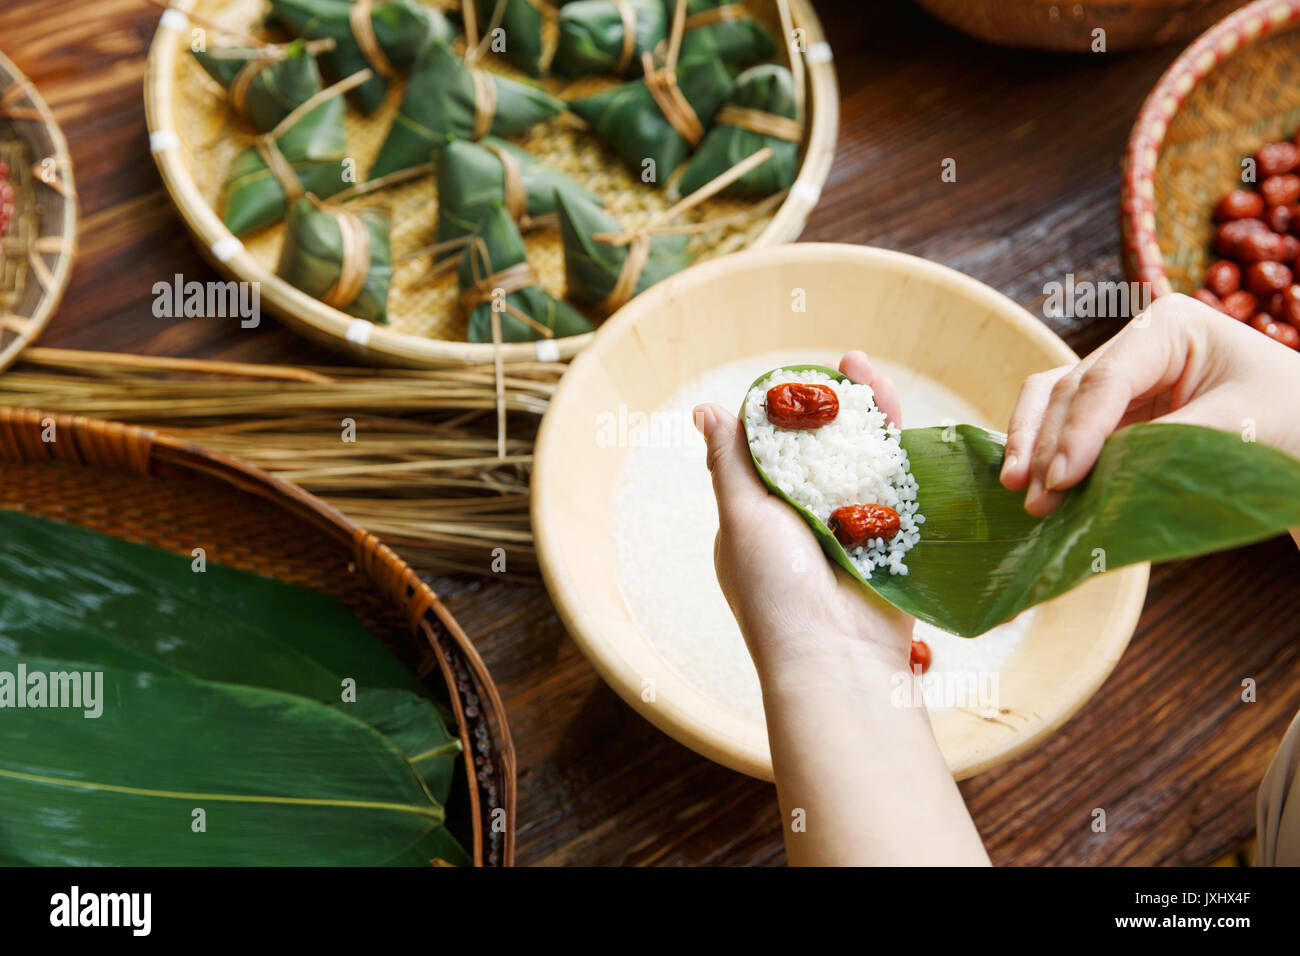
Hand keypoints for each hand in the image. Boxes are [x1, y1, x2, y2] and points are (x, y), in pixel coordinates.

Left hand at [695, 352, 986, 865]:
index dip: (785, 412)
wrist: (838, 660)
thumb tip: (703, 410)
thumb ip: (730, 463)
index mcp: (758, 518)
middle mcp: (802, 522)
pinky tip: (895, 411)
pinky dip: (896, 448)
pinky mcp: (889, 541)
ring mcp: (848, 531)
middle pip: (821, 451)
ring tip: (866, 368)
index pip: (770, 452)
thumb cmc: (776, 592)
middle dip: (833, 407)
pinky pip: (894, 487)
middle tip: (843, 364)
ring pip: (859, 461)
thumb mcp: (743, 519)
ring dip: (866, 415)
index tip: (799, 377)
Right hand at [1001, 293, 1299, 515]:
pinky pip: (1063, 423)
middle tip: (1037, 500)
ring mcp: (1120, 376)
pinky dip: (1043, 450)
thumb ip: (1168, 445)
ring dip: (1032, 445)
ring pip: (1053, 401)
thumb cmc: (1289, 417)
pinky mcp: (1114, 411)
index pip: (1106, 379)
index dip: (1076, 430)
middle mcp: (1134, 344)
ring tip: (1019, 490)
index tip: (1061, 480)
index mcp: (1169, 326)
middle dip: (1048, 445)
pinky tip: (1030, 480)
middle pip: (1071, 391)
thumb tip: (1101, 480)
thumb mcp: (1241, 425)